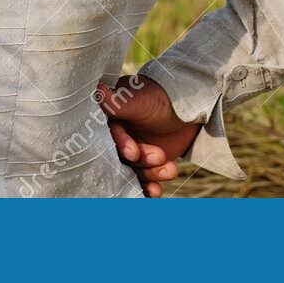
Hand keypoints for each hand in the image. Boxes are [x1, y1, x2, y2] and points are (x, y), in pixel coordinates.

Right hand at [97, 75, 199, 197]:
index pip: (109, 135)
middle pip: (120, 156)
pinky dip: (148, 188)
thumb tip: (96, 90)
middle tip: (158, 156)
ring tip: (170, 170)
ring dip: (149, 174)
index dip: (121, 145)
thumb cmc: (161, 99)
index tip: (134, 153)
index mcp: (109, 119)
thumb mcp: (141, 101)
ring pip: (133, 170)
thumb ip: (118, 103)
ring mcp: (129, 153)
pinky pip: (142, 180)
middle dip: (139, 161)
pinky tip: (156, 192)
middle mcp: (116, 138)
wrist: (187, 113)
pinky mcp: (142, 167)